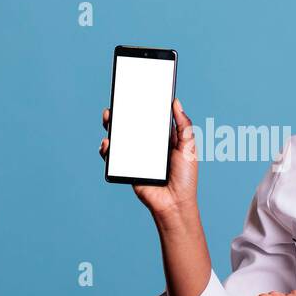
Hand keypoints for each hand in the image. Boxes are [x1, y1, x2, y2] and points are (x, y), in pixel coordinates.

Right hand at [100, 97, 199, 220]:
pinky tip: (108, 143)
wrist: (174, 204)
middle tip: (116, 104)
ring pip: (120, 138)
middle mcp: (148, 145)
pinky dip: (107, 148)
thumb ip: (184, 125)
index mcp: (163, 138)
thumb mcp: (188, 147)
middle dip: (121, 113)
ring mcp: (136, 156)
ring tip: (109, 118)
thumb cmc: (185, 177)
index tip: (135, 91)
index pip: (150, 117)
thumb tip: (176, 102)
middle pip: (131, 125)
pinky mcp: (126, 168)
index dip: (142, 105)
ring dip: (111, 127)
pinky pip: (113, 156)